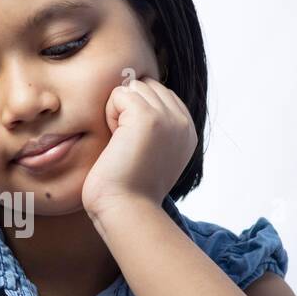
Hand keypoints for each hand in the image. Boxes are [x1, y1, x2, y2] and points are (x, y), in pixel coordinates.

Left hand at [80, 74, 197, 218]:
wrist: (125, 209)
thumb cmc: (127, 188)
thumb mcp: (150, 154)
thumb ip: (153, 128)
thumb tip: (133, 95)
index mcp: (187, 132)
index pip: (159, 94)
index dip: (136, 113)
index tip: (133, 146)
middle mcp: (183, 122)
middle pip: (147, 86)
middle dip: (128, 109)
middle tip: (125, 145)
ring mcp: (168, 118)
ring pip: (133, 87)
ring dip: (118, 112)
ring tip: (121, 143)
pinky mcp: (148, 117)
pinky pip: (120, 93)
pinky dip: (110, 115)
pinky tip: (115, 141)